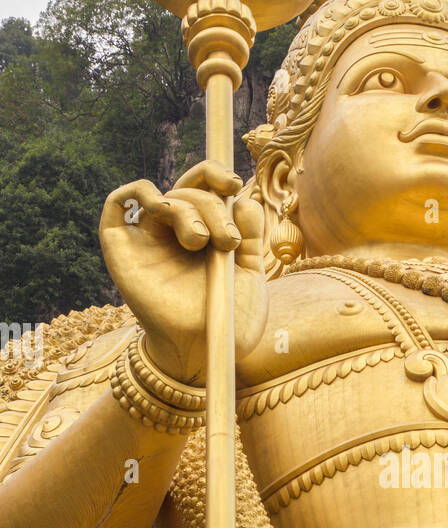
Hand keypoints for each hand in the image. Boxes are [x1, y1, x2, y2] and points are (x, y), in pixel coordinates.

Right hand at [99, 160, 266, 384]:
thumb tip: (243, 200)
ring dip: (187, 208)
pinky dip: (138, 192)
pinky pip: (117, 204)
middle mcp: (175, 232)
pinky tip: (161, 206)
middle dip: (212, 205)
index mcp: (207, 232)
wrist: (206, 353)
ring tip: (201, 242)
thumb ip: (250, 236)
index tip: (234, 185)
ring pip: (163, 197)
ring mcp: (148, 239)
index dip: (216, 175)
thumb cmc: (228, 320)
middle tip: (227, 241)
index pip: (205, 186)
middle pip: (188, 190)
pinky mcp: (121, 249)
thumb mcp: (250, 274)